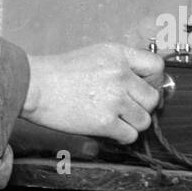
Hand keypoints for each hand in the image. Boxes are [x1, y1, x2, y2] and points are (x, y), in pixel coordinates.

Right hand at [21, 43, 164, 143]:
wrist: (34, 85)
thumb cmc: (58, 71)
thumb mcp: (94, 54)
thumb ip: (120, 63)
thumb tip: (144, 80)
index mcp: (118, 55)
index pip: (156, 66)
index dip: (153, 80)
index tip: (144, 87)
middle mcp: (120, 75)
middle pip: (153, 98)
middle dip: (141, 105)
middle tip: (125, 107)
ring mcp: (114, 99)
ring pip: (144, 120)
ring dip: (131, 122)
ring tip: (113, 117)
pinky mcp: (105, 122)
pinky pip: (130, 135)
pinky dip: (121, 136)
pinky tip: (107, 128)